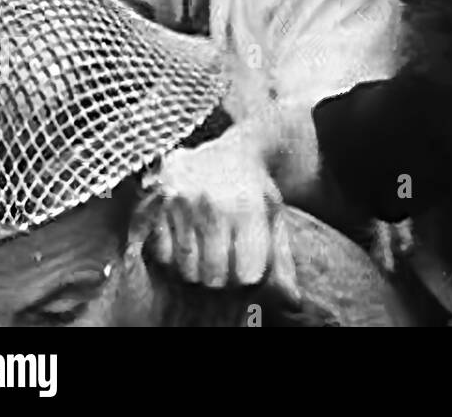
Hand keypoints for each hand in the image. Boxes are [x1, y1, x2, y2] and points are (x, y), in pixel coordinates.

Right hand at [145, 129, 299, 298]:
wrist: (234, 147)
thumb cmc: (257, 189)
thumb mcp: (275, 217)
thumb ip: (282, 261)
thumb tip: (293, 303)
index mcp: (247, 207)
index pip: (246, 273)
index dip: (249, 276)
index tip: (249, 264)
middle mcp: (211, 204)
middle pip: (214, 276)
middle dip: (223, 276)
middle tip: (227, 257)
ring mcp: (180, 203)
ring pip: (186, 270)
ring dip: (198, 268)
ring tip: (209, 246)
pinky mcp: (157, 203)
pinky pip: (162, 254)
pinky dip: (174, 256)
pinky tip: (189, 237)